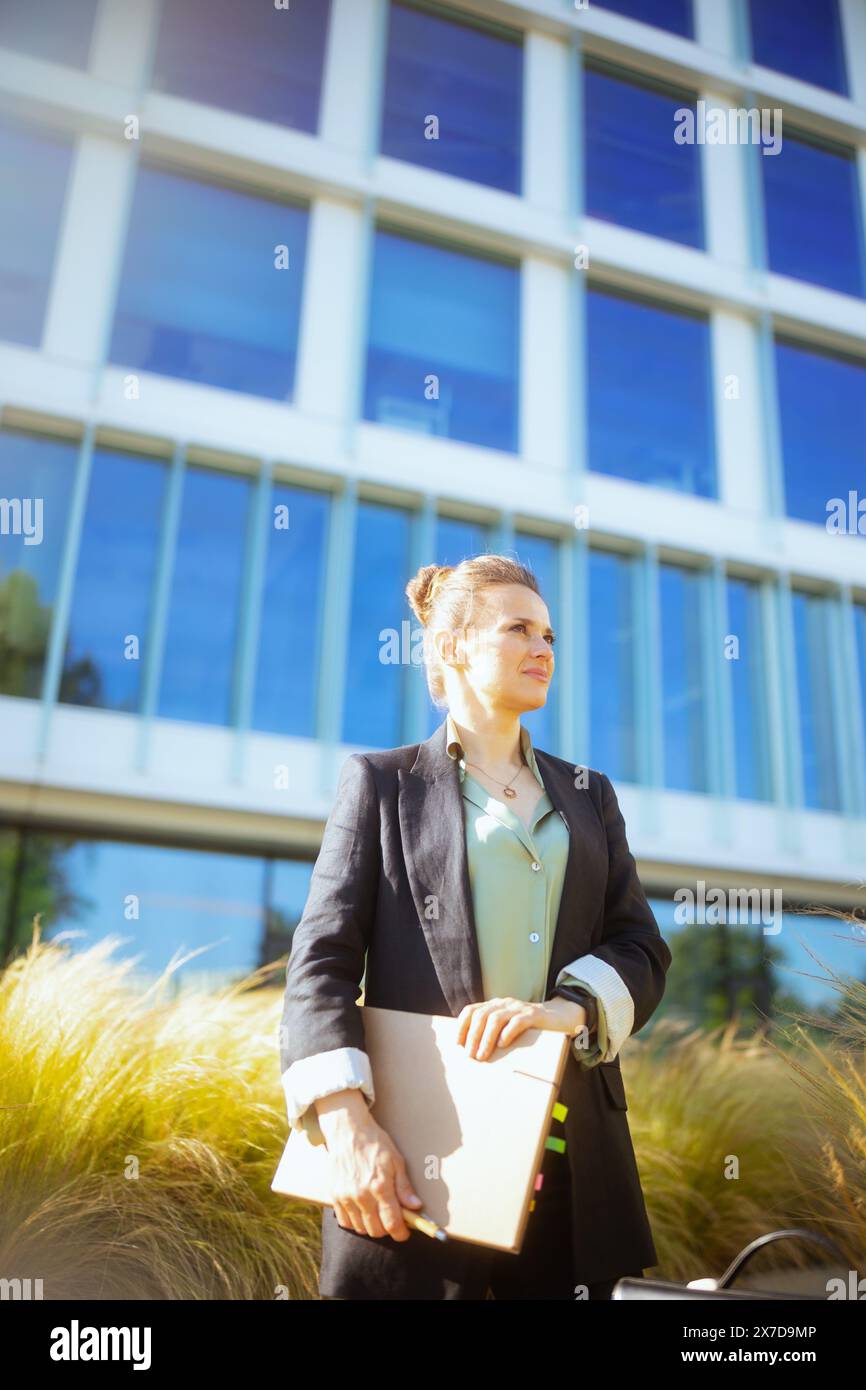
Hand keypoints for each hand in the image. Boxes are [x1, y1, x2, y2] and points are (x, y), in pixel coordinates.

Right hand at [316, 1095, 422, 1240]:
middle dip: (388, 1230)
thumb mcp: (396, 1160)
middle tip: (392, 1219)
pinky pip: (345, 1222)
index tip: (405, 1232)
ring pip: (361, 1229)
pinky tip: (362, 1211)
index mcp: (380, 1186)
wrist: (348, 1130)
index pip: (392, 1223)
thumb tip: (415, 1207)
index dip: (401, 1232)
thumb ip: (404, 1187)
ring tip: (378, 1214)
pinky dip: (355, 1222)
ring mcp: (346, 1196)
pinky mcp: (334, 1195)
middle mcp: (361, 1195)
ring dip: (371, 1226)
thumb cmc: (374, 1143)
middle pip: (376, 1230)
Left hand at [456, 995, 586, 1060]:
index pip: (472, 1010)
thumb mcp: (508, 1027)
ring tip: (482, 1055)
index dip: (462, 1026)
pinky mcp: (534, 1015)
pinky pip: (518, 1021)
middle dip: (473, 1036)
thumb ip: (493, 1033)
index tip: (458, 1044)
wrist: (560, 1018)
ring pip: (496, 1018)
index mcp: (495, 1006)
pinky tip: (502, 1044)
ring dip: (486, 1038)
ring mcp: (519, 1008)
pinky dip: (508, 1032)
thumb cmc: (530, 1028)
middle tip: (470, 1055)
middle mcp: (505, 1004)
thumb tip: (473, 1053)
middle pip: (482, 1015)